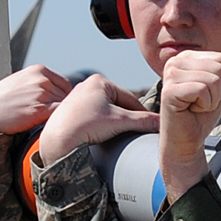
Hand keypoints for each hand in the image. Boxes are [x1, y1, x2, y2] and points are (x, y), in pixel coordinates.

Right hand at [0, 66, 72, 139]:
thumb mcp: (20, 83)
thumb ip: (39, 84)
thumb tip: (60, 93)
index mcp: (38, 70)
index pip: (64, 85)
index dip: (61, 98)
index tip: (52, 107)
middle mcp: (41, 79)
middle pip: (66, 97)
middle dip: (59, 108)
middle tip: (45, 117)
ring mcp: (41, 94)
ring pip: (64, 108)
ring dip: (57, 116)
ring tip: (41, 122)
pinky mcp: (40, 109)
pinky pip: (59, 116)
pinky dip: (56, 123)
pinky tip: (45, 127)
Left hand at [37, 75, 157, 166]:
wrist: (58, 140)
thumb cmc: (85, 125)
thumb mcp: (121, 121)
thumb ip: (144, 121)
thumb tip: (163, 123)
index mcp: (100, 80)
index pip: (130, 98)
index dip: (143, 113)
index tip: (152, 125)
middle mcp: (87, 84)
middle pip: (119, 103)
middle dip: (129, 117)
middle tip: (138, 132)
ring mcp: (77, 97)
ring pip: (107, 110)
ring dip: (116, 121)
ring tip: (122, 134)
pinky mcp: (71, 110)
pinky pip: (95, 115)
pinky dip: (103, 124)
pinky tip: (105, 134)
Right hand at [159, 52, 220, 199]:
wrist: (186, 140)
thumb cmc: (200, 115)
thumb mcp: (220, 91)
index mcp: (187, 57)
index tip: (207, 94)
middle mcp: (176, 61)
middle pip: (220, 67)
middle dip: (218, 90)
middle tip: (201, 102)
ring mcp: (170, 74)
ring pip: (213, 79)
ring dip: (212, 99)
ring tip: (195, 106)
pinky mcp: (169, 90)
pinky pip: (203, 90)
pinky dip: (205, 105)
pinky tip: (191, 110)